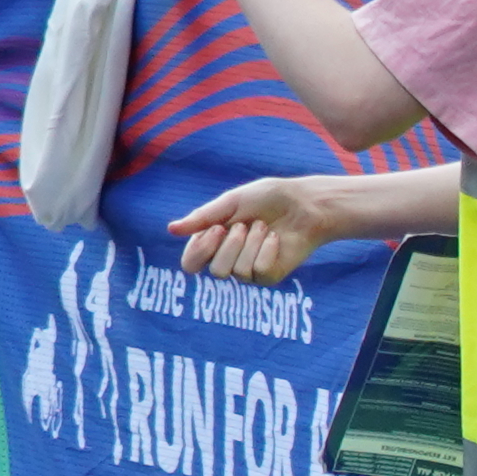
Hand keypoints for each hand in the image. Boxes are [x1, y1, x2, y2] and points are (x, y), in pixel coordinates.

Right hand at [173, 174, 360, 285]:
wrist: (306, 204)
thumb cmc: (268, 199)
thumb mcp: (231, 202)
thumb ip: (202, 218)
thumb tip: (171, 229)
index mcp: (213, 242)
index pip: (190, 264)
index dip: (200, 250)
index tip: (218, 228)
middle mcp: (228, 259)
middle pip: (215, 271)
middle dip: (232, 245)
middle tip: (246, 226)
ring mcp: (249, 270)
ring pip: (237, 271)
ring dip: (253, 244)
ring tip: (265, 228)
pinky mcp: (270, 276)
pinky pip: (259, 272)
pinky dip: (267, 251)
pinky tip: (276, 239)